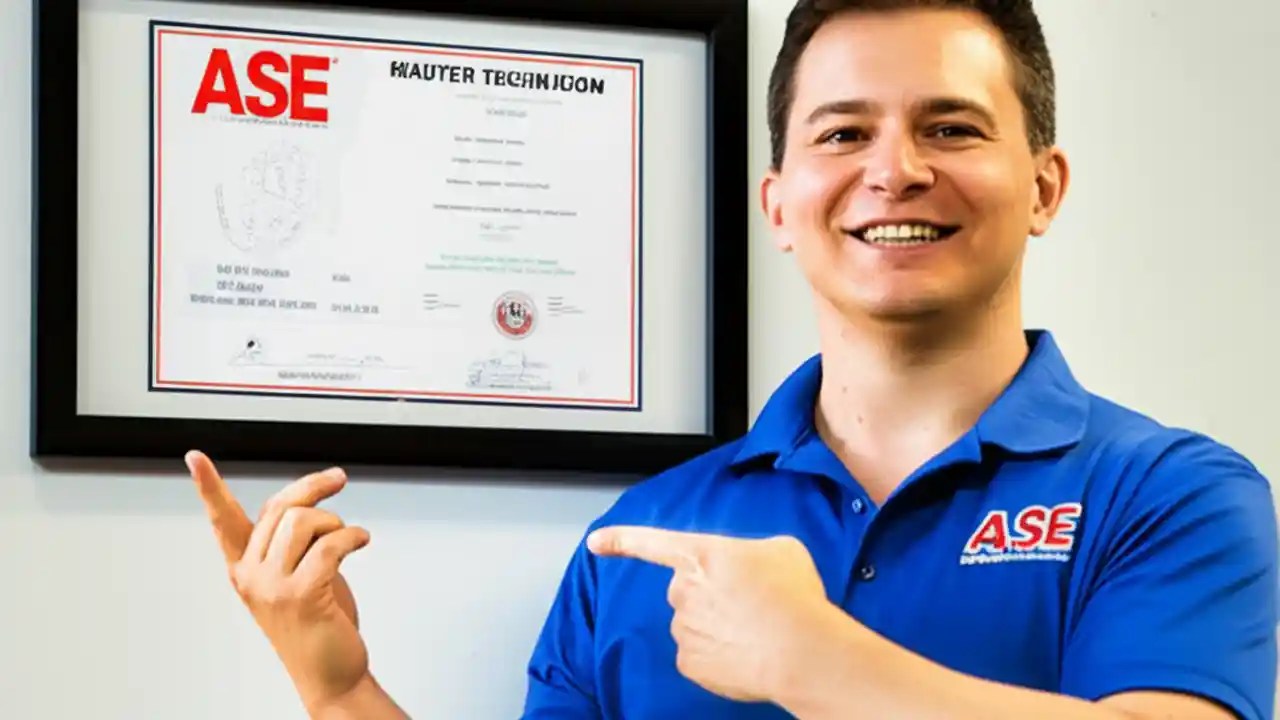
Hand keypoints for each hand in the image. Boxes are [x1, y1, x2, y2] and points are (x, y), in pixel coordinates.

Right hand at [187, 450, 371, 711]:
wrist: (331, 675)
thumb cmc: (318, 624)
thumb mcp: (297, 575)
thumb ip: (292, 542)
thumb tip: (307, 503)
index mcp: (244, 569)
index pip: (223, 520)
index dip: (209, 487)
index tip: (194, 457)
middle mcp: (251, 576)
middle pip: (279, 508)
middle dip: (314, 488)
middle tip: (337, 480)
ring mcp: (272, 587)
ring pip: (303, 521)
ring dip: (335, 521)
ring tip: (348, 536)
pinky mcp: (301, 595)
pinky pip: (330, 544)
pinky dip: (353, 536)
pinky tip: (362, 540)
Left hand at [587, 526, 839, 702]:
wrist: (800, 650)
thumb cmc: (794, 596)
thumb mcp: (781, 549)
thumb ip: (753, 553)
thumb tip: (753, 569)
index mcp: (700, 554)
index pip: (650, 542)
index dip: (620, 540)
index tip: (594, 543)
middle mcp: (682, 590)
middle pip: (688, 590)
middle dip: (712, 596)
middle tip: (752, 605)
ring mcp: (682, 629)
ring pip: (695, 624)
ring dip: (719, 626)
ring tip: (757, 631)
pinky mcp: (689, 663)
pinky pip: (700, 655)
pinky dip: (720, 655)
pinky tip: (746, 654)